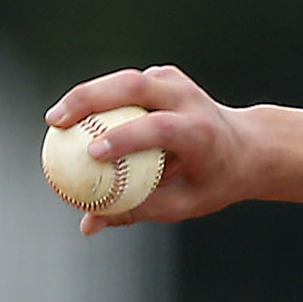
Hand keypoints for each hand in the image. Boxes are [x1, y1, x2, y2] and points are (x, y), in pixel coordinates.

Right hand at [45, 65, 257, 234]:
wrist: (247, 147)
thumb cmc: (213, 182)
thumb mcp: (182, 204)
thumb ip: (135, 210)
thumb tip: (87, 224)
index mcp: (200, 132)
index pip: (159, 127)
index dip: (124, 137)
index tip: (92, 153)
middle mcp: (188, 99)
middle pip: (133, 86)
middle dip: (90, 99)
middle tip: (56, 123)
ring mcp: (176, 82)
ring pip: (124, 80)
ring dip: (86, 95)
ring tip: (55, 119)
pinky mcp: (163, 76)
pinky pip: (124, 85)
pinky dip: (98, 98)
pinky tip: (73, 116)